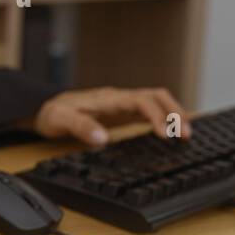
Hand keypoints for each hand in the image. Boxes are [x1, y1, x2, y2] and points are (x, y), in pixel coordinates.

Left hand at [33, 87, 190, 147]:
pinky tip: (173, 131)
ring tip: (187, 134)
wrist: (47, 108)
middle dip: (175, 112)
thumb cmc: (54, 113)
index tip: (165, 135)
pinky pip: (150, 110)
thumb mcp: (61, 121)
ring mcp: (123, 104)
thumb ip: (81, 128)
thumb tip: (103, 138)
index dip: (156, 116)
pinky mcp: (123, 112)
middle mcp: (120, 98)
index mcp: (109, 99)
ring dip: (174, 114)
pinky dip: (165, 118)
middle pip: (156, 97)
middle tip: (187, 134)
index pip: (141, 101)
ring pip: (157, 101)